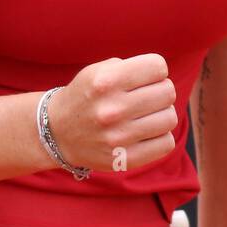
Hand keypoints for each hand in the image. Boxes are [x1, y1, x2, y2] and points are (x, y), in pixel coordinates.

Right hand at [46, 54, 177, 172]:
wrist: (57, 132)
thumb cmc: (86, 96)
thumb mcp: (98, 71)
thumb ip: (130, 67)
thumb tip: (163, 76)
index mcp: (106, 81)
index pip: (158, 67)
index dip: (155, 70)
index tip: (146, 76)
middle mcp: (112, 109)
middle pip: (167, 92)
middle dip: (160, 91)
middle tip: (148, 96)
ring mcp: (118, 137)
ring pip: (170, 118)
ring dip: (162, 114)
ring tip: (147, 114)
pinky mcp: (124, 159)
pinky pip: (165, 143)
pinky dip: (160, 136)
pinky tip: (146, 132)